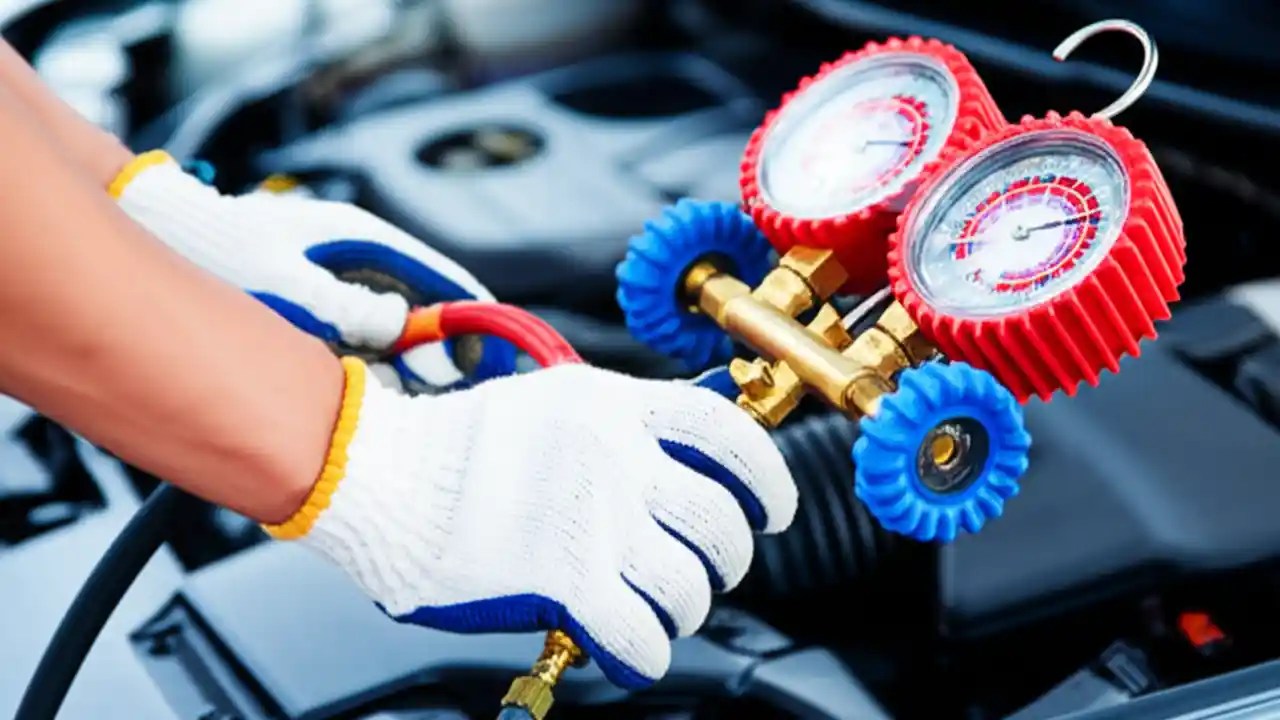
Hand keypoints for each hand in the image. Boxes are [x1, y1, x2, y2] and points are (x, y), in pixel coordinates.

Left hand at [110, 152, 514, 388]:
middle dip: (441, 343)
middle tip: (465, 382)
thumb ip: (347, 307)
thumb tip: (403, 328)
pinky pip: (355, 336)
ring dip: (405, 359)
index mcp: (357, 236)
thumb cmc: (220, 246)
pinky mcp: (310, 302)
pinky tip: (376, 391)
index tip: (497, 334)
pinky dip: (371, 362)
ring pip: (387, 325)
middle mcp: (352, 257)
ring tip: (428, 396)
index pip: (433, 271)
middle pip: (415, 304)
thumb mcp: (286, 280)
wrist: (162, 233)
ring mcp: (331, 279)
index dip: (468, 304)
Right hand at [265, 359, 797, 689]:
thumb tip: (686, 452)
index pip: (727, 433)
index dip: (767, 477)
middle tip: (708, 570)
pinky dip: (648, 653)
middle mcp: (614, 459)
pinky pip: (641, 635)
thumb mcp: (553, 398)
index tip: (773, 509)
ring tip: (660, 608)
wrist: (380, 475)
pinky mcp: (561, 580)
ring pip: (689, 584)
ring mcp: (591, 520)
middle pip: (720, 520)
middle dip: (728, 557)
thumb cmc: (456, 445)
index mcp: (614, 406)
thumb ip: (620, 422)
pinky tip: (631, 649)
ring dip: (686, 608)